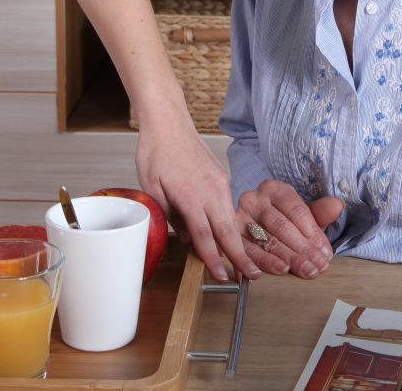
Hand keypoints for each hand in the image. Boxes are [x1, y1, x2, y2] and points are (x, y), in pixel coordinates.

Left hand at [135, 115, 260, 282]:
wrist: (168, 123)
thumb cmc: (156, 152)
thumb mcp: (151, 188)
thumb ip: (169, 216)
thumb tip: (185, 237)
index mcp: (192, 195)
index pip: (205, 235)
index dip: (213, 259)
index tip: (222, 276)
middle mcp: (212, 190)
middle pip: (228, 230)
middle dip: (240, 256)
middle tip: (250, 277)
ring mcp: (220, 183)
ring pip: (231, 219)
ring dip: (238, 242)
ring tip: (245, 262)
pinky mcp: (221, 178)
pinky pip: (228, 206)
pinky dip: (231, 224)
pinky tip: (230, 236)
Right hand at [236, 179, 341, 279]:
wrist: (254, 220)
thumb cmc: (283, 218)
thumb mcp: (301, 212)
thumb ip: (319, 212)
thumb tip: (336, 206)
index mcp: (274, 189)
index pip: (296, 210)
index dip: (313, 233)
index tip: (326, 252)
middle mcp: (254, 200)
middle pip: (281, 227)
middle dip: (301, 250)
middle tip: (316, 267)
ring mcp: (239, 217)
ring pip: (264, 241)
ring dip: (284, 259)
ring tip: (300, 270)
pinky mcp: (230, 236)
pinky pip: (245, 252)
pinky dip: (257, 264)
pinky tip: (267, 273)